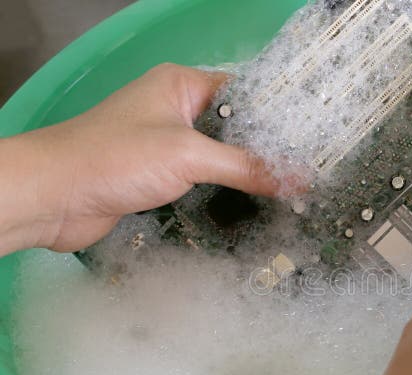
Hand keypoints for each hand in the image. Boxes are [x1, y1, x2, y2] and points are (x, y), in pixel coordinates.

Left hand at [0, 63, 299, 255]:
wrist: (55, 197)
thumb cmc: (118, 158)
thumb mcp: (189, 156)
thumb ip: (247, 167)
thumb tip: (301, 181)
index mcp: (181, 85)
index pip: (244, 93)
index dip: (278, 116)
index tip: (313, 142)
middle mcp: (175, 109)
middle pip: (234, 129)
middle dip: (266, 152)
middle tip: (307, 175)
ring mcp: (165, 145)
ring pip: (218, 158)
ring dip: (245, 177)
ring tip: (290, 195)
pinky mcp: (158, 177)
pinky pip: (202, 181)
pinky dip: (223, 194)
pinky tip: (252, 210)